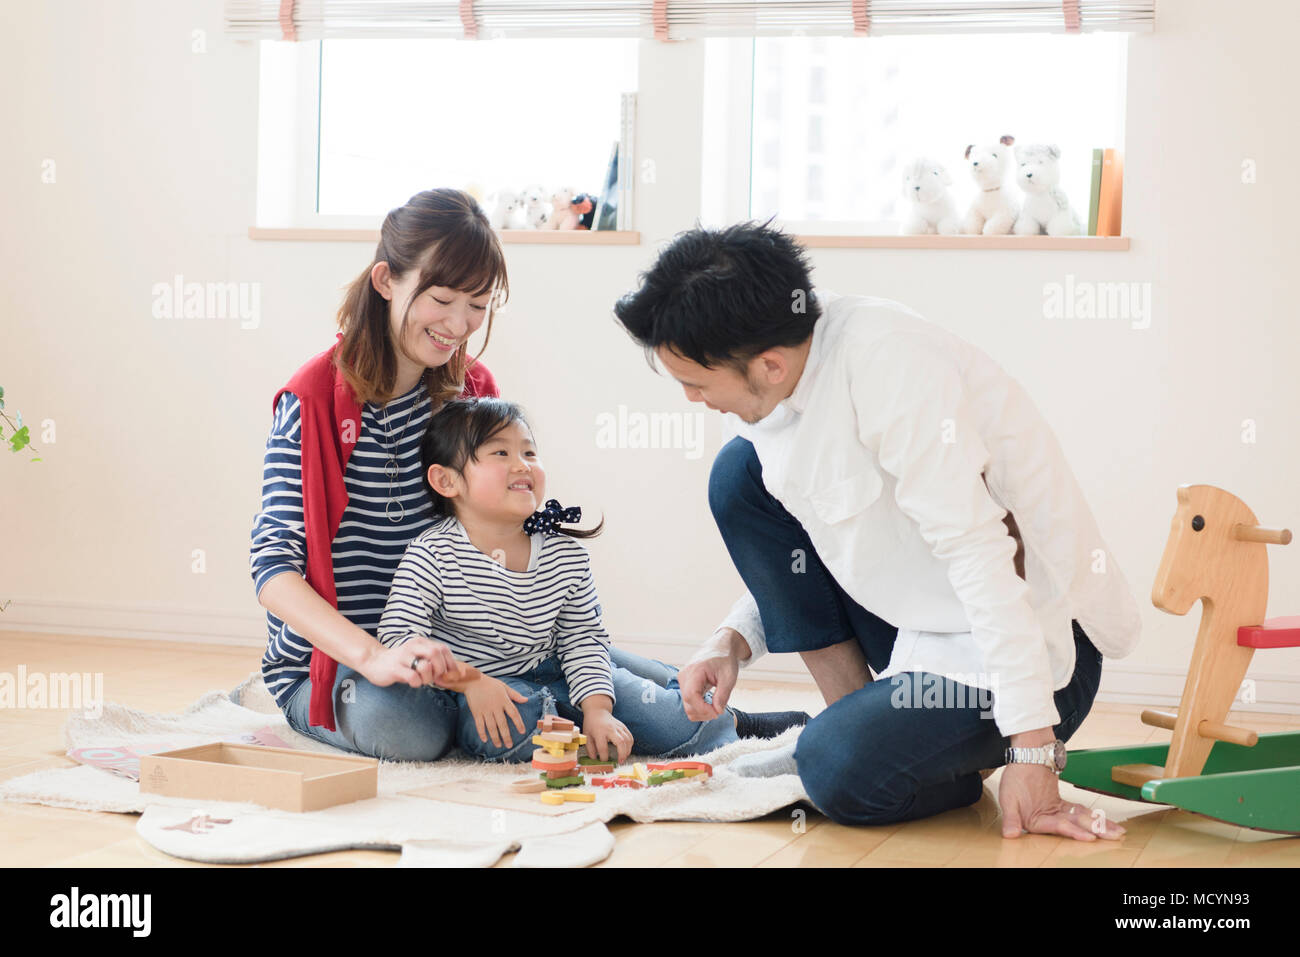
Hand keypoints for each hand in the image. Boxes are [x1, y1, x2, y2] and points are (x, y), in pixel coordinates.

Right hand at [359, 638, 469, 688]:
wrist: (374, 662)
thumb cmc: (401, 663)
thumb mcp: (418, 657)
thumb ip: (433, 661)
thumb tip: (453, 673)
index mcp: (421, 642)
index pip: (443, 648)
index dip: (451, 663)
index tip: (451, 675)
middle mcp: (413, 646)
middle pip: (436, 653)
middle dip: (440, 669)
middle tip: (435, 678)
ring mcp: (403, 656)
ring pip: (426, 666)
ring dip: (428, 678)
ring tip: (421, 680)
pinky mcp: (395, 668)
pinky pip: (413, 677)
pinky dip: (417, 683)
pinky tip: (412, 682)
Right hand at [462, 675, 529, 748]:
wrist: (473, 681)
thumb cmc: (490, 684)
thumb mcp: (504, 686)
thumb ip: (515, 695)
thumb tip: (526, 700)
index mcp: (504, 700)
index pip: (514, 713)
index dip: (519, 723)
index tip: (522, 732)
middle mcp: (495, 706)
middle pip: (502, 724)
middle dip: (506, 736)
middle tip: (509, 745)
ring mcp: (485, 710)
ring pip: (491, 727)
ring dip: (495, 737)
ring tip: (498, 746)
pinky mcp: (476, 712)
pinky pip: (479, 725)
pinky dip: (482, 733)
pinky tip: (485, 740)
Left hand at [582, 709, 632, 763]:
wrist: (598, 712)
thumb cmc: (591, 725)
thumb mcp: (587, 736)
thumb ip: (590, 748)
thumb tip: (594, 759)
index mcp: (600, 732)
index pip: (603, 747)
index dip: (604, 757)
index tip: (603, 761)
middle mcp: (610, 729)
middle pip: (620, 742)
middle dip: (621, 754)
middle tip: (620, 762)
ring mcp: (618, 727)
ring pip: (627, 740)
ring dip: (627, 751)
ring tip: (623, 758)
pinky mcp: (623, 726)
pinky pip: (630, 736)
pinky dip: (630, 745)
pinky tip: (626, 750)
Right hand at [678, 632, 741, 720]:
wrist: (719, 648)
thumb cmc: (724, 660)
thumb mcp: (729, 677)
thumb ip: (722, 695)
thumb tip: (717, 712)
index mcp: (694, 671)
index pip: (691, 696)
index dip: (703, 709)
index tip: (717, 713)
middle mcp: (684, 676)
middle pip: (688, 704)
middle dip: (704, 713)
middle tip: (719, 711)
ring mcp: (682, 681)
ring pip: (687, 706)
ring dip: (701, 712)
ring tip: (715, 707)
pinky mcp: (685, 685)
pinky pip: (689, 702)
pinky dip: (699, 708)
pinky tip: (710, 704)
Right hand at [999, 763, 1125, 841]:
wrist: (1026, 757)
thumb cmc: (1015, 776)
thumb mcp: (1008, 799)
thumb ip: (1010, 818)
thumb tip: (1009, 835)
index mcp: (1034, 822)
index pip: (1057, 827)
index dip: (1073, 832)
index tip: (1089, 836)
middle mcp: (1047, 820)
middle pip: (1074, 826)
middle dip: (1094, 831)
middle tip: (1113, 837)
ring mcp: (1056, 813)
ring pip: (1080, 820)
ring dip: (1098, 826)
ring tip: (1116, 833)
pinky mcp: (1062, 805)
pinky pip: (1080, 812)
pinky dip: (1093, 816)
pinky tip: (1106, 822)